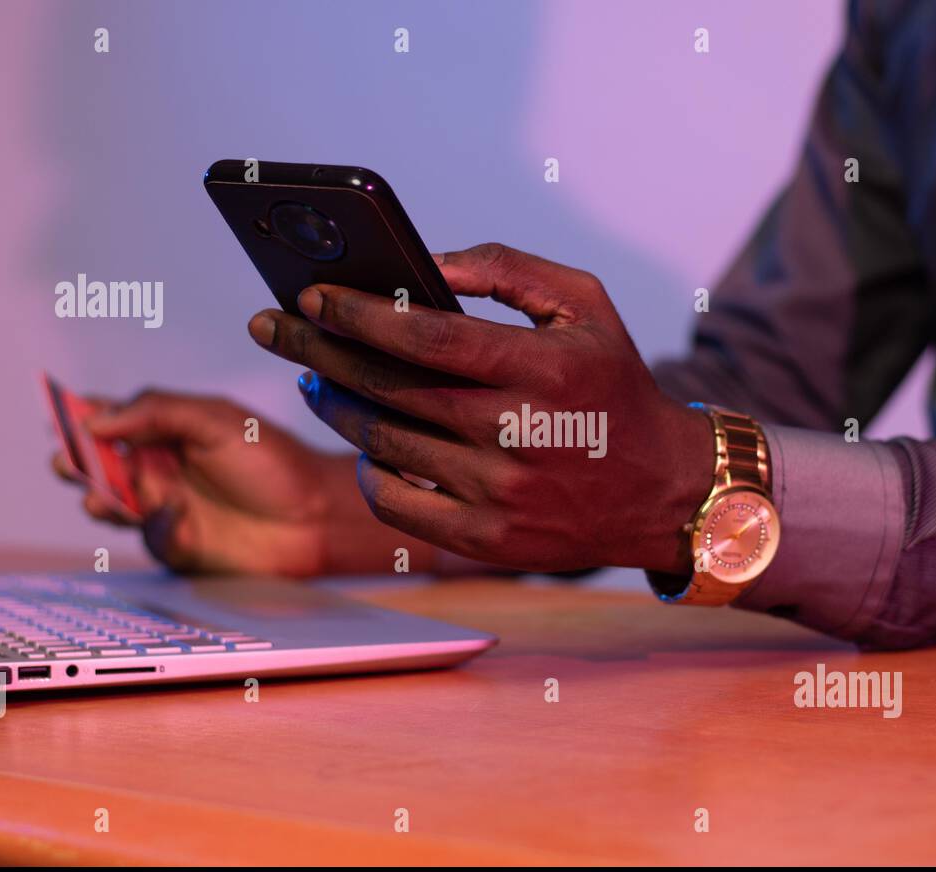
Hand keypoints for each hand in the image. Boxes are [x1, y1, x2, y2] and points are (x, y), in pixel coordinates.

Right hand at [51, 390, 434, 575]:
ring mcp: (162, 507)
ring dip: (104, 501)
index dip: (78, 417)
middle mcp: (155, 467)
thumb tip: (96, 418)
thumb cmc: (272, 461)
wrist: (316, 516)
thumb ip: (158, 411)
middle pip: (94, 465)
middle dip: (74, 463)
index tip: (61, 415)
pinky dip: (160, 529)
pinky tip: (182, 520)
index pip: (107, 419)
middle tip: (69, 463)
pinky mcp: (177, 545)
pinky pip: (150, 538)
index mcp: (162, 429)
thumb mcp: (217, 420)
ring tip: (106, 498)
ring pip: (110, 505)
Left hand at [245, 243, 712, 574]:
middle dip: (315, 351)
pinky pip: (396, 504)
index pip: (425, 337)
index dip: (357, 314)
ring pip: (383, 443)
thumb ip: (506, 269)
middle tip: (272, 327)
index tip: (311, 295)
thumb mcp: (584, 304)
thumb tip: (423, 266)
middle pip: (387, 389)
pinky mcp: (488, 541)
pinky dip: (369, 471)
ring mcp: (499, 495)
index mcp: (542, 368)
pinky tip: (364, 444)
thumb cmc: (614, 384)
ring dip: (334, 406)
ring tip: (313, 380)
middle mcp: (517, 433)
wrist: (663, 490)